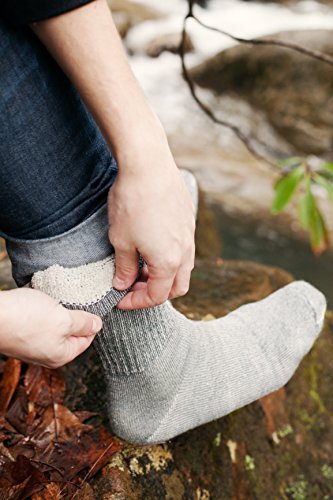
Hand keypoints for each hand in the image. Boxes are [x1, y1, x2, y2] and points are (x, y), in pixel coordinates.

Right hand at [0, 289, 101, 367]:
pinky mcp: (21, 334)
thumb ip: (83, 323)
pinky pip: (39, 323)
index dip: (91, 322)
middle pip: (70, 333)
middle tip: (72, 301)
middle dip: (73, 316)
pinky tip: (39, 303)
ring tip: (53, 301)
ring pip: (54, 327)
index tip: (91, 307)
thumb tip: (97, 325)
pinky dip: (41, 312)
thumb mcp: (63, 319)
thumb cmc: (25, 319)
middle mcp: (47, 355)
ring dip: (56, 313)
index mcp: (61, 355)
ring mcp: (32, 345)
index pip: (86, 340)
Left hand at [108, 131, 195, 308]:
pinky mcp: (188, 218)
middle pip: (176, 287)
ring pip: (183, 267)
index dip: (136, 302)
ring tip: (141, 264)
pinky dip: (169, 255)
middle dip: (155, 292)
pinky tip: (151, 242)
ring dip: (163, 274)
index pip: (156, 297)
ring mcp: (189, 234)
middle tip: (133, 285)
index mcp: (168, 262)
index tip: (120, 298)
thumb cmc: (132, 203)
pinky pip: (184, 247)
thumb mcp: (120, 240)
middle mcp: (185, 252)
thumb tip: (123, 284)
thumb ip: (125, 267)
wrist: (148, 164)